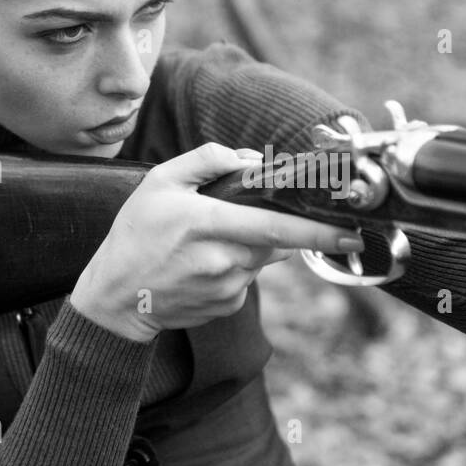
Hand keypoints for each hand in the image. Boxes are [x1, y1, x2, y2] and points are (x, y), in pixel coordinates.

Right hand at [70, 143, 363, 341]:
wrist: (114, 298)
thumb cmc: (135, 234)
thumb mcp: (159, 182)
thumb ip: (207, 160)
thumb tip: (250, 159)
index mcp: (208, 224)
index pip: (276, 228)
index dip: (318, 233)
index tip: (351, 234)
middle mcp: (223, 260)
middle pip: (272, 239)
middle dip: (266, 226)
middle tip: (231, 220)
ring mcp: (227, 288)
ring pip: (260, 258)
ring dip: (245, 245)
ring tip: (201, 244)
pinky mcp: (228, 306)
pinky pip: (247, 278)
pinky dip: (233, 266)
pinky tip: (199, 266)